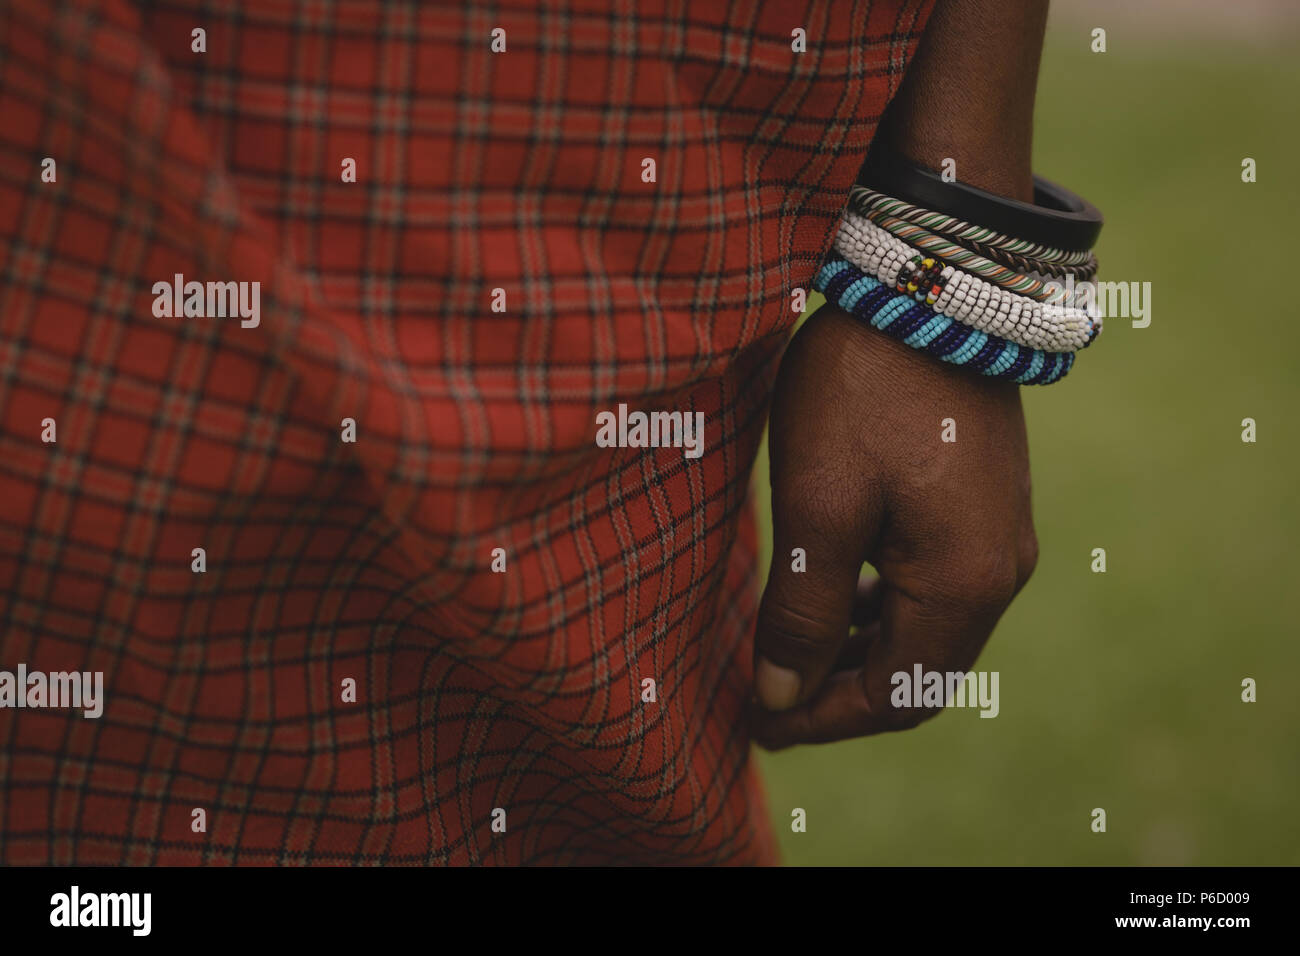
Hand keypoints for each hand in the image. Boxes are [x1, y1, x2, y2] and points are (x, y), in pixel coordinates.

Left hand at [752, 302, 1037, 747]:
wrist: (929, 282)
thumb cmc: (863, 390)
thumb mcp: (819, 505)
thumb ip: (803, 611)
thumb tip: (783, 697)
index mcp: (962, 584)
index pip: (895, 698)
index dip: (821, 720)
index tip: (755, 721)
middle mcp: (999, 572)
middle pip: (917, 675)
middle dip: (838, 693)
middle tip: (764, 694)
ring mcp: (1000, 537)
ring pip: (926, 634)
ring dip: (857, 653)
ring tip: (786, 650)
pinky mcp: (987, 505)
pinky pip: (934, 588)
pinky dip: (880, 610)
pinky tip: (832, 594)